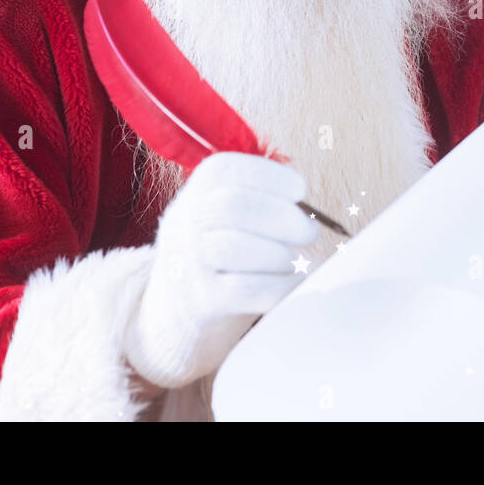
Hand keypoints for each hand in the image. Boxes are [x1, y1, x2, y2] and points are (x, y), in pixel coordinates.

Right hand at [123, 152, 316, 389]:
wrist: (175, 314)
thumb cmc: (218, 257)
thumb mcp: (222, 218)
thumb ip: (256, 202)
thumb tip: (306, 210)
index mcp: (194, 192)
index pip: (227, 170)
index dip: (270, 176)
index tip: (299, 191)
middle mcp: (183, 223)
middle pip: (233, 206)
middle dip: (282, 216)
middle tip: (308, 232)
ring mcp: (187, 263)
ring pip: (236, 247)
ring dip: (280, 254)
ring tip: (293, 261)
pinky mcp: (200, 302)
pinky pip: (245, 289)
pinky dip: (279, 285)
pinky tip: (293, 282)